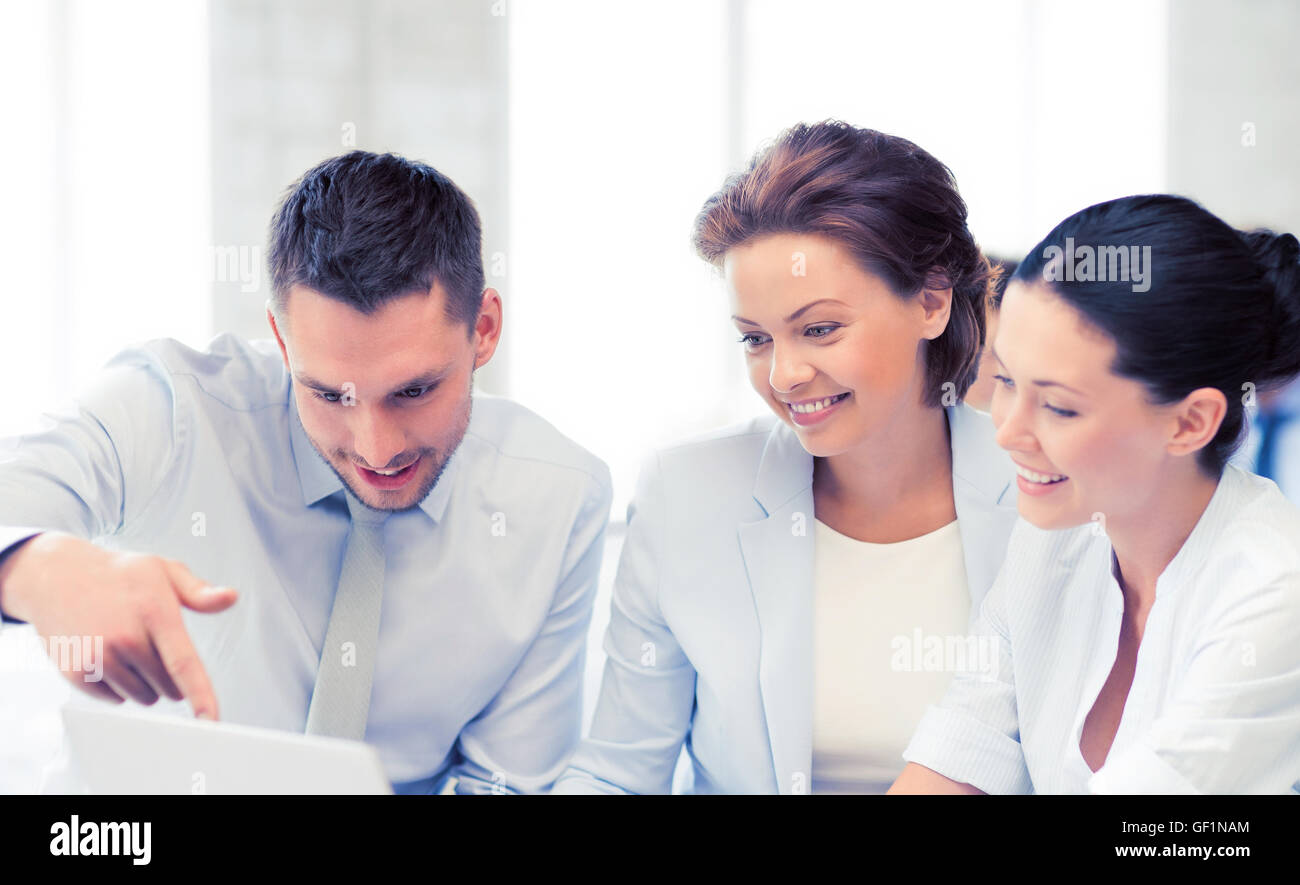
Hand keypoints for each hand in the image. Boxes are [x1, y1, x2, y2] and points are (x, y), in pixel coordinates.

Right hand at [0, 532, 237, 719]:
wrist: (57, 575)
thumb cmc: (119, 574)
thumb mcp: (163, 570)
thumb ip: (199, 592)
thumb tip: (230, 597)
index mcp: (154, 613)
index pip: (183, 664)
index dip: (200, 696)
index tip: (211, 721)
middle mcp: (125, 638)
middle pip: (168, 686)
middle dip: (170, 674)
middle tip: (152, 642)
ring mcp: (98, 658)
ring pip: (144, 696)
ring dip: (145, 681)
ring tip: (127, 645)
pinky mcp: (76, 673)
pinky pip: (116, 699)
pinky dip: (119, 685)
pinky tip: (108, 655)